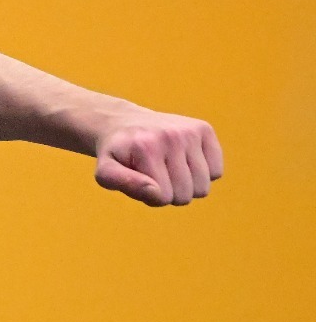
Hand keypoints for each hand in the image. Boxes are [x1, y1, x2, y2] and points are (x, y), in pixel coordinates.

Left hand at [92, 111, 223, 206]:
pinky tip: (184, 161)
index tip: (141, 181)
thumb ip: (123, 183)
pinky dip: (203, 174)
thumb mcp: (106, 172)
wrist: (125, 122)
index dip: (152, 197)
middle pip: (186, 195)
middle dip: (170, 194)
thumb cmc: (117, 154)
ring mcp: (190, 131)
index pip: (164, 198)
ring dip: (187, 186)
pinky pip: (217, 172)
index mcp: (146, 148)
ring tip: (168, 170)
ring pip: (203, 186)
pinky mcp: (204, 129)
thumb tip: (155, 192)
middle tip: (155, 175)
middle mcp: (171, 136)